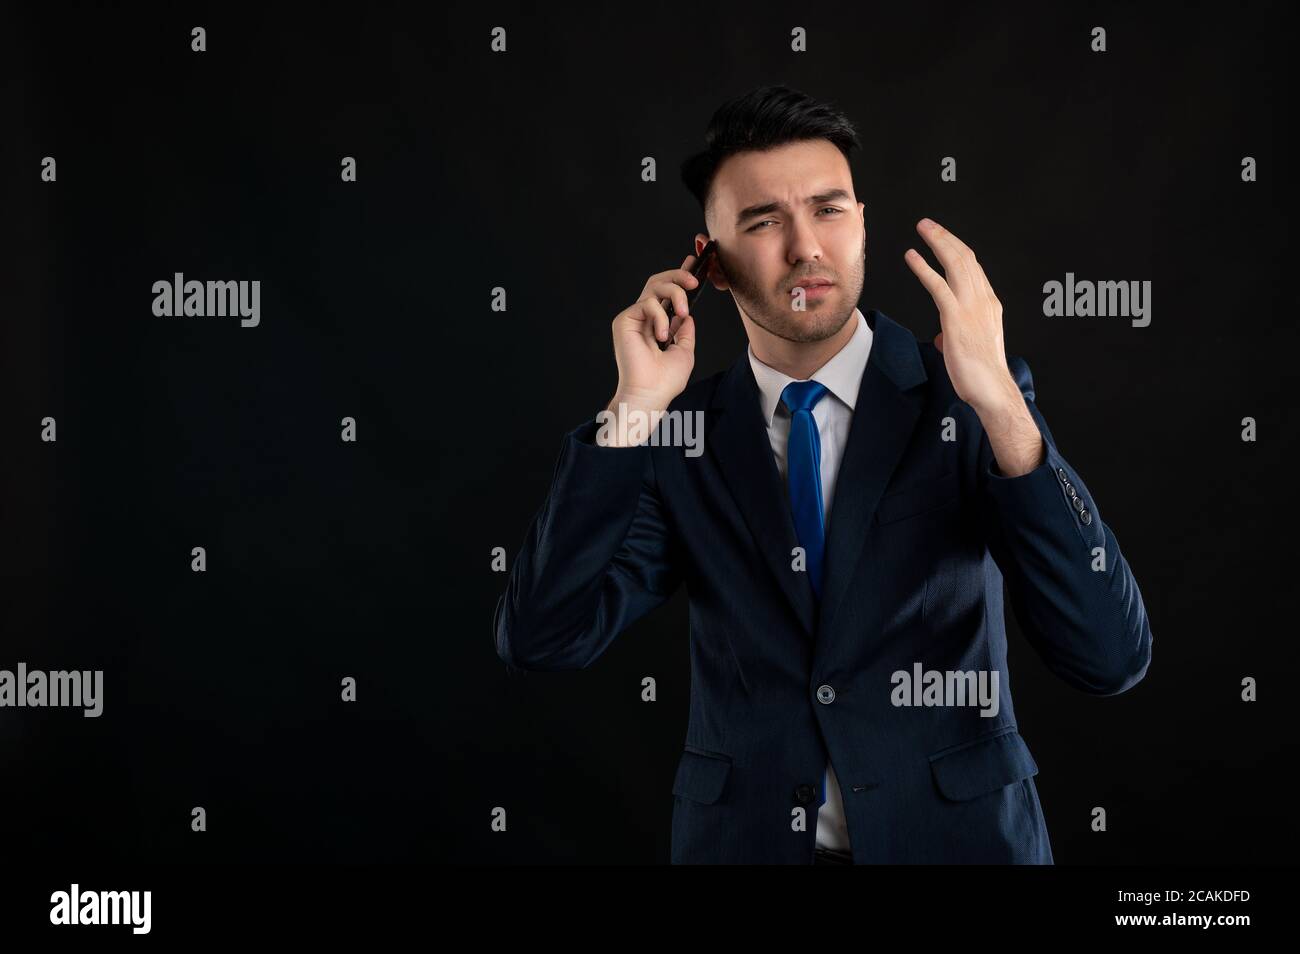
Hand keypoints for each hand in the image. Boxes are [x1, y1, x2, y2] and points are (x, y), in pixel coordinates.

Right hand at [608, 253, 700, 415]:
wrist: (650, 395)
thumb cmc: (665, 380)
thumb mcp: (685, 352)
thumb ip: (685, 331)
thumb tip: (687, 315)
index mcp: (657, 324)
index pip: (667, 294)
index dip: (678, 276)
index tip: (694, 263)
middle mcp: (644, 319)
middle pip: (658, 282)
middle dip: (678, 275)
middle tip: (694, 280)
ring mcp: (633, 318)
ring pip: (654, 287)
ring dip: (675, 294)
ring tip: (683, 313)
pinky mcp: (624, 320)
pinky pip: (647, 303)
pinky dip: (660, 316)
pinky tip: (662, 336)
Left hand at [903, 218, 1018, 413]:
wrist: (991, 390)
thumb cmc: (980, 374)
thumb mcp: (968, 347)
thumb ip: (955, 335)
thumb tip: (941, 336)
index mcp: (989, 304)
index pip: (973, 268)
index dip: (956, 249)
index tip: (943, 239)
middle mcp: (983, 300)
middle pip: (965, 258)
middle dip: (946, 238)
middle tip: (928, 224)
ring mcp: (971, 307)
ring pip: (955, 264)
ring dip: (937, 243)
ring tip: (922, 229)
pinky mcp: (956, 318)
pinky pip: (938, 286)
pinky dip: (924, 267)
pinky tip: (912, 256)